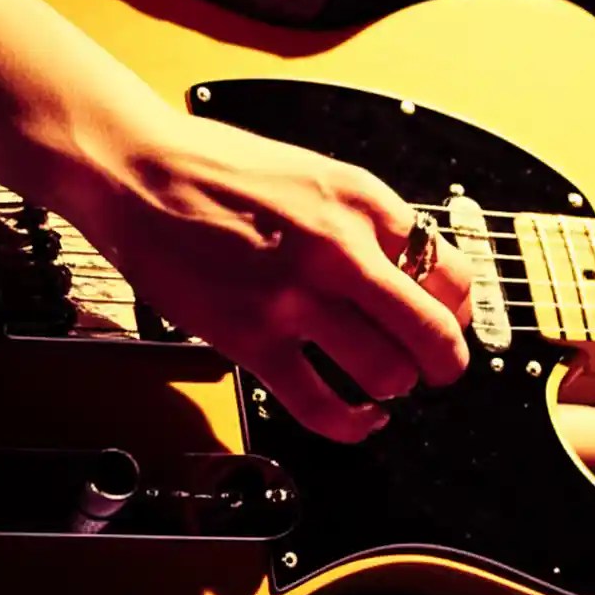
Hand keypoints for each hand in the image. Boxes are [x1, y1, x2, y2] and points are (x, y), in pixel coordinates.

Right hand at [70, 111, 472, 442]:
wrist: (137, 172)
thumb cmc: (220, 170)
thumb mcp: (317, 176)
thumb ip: (367, 224)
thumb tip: (417, 276)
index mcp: (362, 201)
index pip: (450, 271)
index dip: (457, 308)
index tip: (446, 319)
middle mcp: (340, 249)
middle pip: (433, 330)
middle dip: (445, 361)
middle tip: (439, 369)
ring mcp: (296, 298)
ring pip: (387, 372)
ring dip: (395, 386)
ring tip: (384, 381)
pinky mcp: (251, 338)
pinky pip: (323, 405)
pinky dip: (353, 424)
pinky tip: (361, 418)